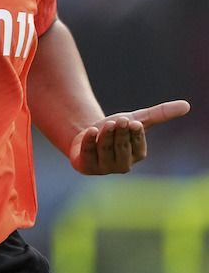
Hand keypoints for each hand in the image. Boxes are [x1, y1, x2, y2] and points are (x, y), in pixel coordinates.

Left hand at [69, 101, 189, 174]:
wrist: (88, 134)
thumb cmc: (117, 129)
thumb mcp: (137, 119)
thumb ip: (160, 114)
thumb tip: (187, 105)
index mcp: (137, 154)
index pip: (138, 145)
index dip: (135, 134)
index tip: (134, 122)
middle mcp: (122, 164)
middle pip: (121, 148)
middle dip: (120, 133)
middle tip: (119, 119)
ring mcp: (104, 168)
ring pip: (104, 150)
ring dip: (105, 136)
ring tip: (105, 124)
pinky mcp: (86, 166)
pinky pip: (88, 154)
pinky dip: (89, 142)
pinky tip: (91, 131)